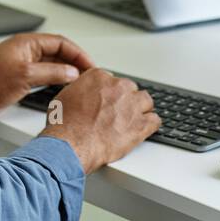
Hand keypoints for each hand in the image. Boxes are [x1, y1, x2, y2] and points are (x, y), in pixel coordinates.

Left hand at [0, 33, 93, 122]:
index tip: (90, 66)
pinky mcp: (19, 78)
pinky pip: (44, 75)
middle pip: (58, 52)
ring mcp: (22, 65)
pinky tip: (63, 88)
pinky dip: (56, 80)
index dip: (78, 53)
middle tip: (89, 75)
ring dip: (66, 72)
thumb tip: (72, 72)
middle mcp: (25, 51)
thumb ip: (52, 73)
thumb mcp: (25, 76)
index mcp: (26, 43)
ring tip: (80, 82)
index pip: (60, 43)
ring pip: (52, 65)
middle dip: (75, 62)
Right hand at [39, 68, 159, 172]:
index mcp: (99, 77)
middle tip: (118, 114)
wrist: (71, 143)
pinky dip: (150, 125)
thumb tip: (81, 94)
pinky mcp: (140, 124)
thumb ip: (79, 90)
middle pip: (130, 88)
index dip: (110, 93)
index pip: (112, 80)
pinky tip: (143, 129)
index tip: (108, 102)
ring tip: (132, 120)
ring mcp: (131, 105)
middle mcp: (117, 87)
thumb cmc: (64, 124)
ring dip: (140, 109)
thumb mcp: (64, 97)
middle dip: (125, 100)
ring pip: (146, 101)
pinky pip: (155, 120)